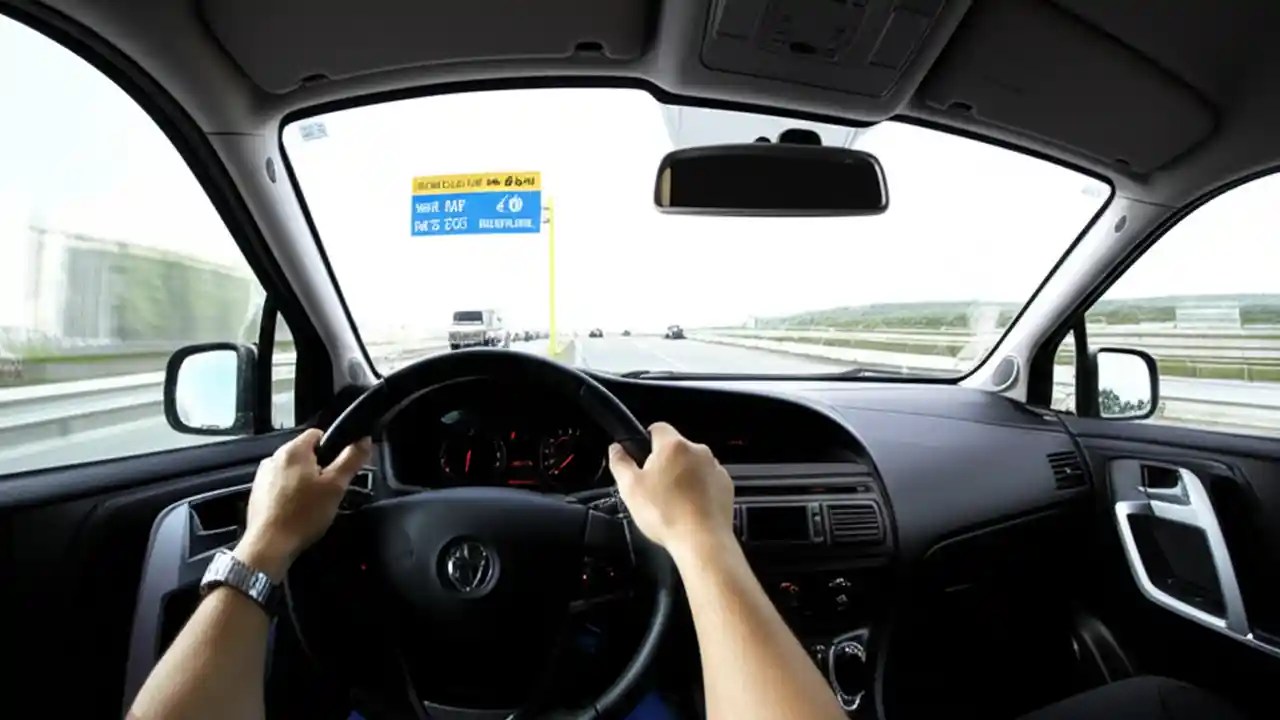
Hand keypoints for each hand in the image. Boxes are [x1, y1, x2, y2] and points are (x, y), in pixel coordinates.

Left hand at [235, 429, 371, 579]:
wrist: (270, 546)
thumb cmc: (303, 515)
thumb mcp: (336, 486)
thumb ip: (352, 459)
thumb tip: (363, 440)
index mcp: (293, 450)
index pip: (318, 434)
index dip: (333, 449)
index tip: (338, 469)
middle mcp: (273, 458)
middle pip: (305, 454)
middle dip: (318, 468)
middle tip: (328, 491)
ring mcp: (262, 476)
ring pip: (292, 471)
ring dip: (303, 482)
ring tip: (312, 504)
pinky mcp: (257, 494)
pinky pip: (279, 486)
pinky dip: (289, 494)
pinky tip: (296, 511)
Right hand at [608, 422, 734, 557]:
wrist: (701, 541)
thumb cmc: (666, 514)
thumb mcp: (630, 488)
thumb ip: (620, 463)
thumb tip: (615, 449)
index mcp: (673, 446)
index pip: (657, 428)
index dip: (646, 440)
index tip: (641, 457)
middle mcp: (698, 451)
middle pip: (675, 448)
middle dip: (664, 463)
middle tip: (653, 487)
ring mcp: (715, 468)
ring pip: (693, 465)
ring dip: (683, 476)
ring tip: (672, 502)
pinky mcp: (726, 485)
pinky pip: (708, 480)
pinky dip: (699, 489)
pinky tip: (689, 508)